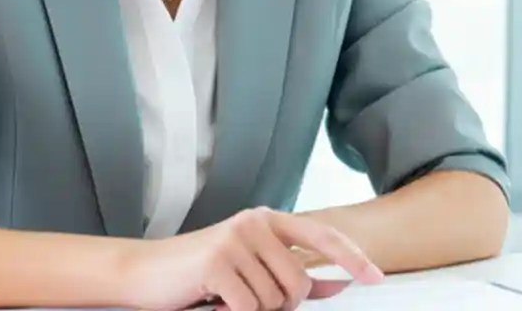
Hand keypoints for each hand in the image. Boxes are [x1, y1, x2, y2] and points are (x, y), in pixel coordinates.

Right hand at [123, 207, 383, 310]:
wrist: (145, 273)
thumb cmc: (201, 274)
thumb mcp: (251, 268)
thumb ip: (295, 273)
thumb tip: (339, 284)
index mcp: (267, 220)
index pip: (322, 236)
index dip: (352, 258)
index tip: (376, 278)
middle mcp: (254, 223)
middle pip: (299, 282)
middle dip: (280, 304)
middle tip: (247, 299)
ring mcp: (236, 239)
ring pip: (276, 299)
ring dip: (254, 310)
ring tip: (226, 297)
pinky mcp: (217, 261)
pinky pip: (250, 307)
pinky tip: (214, 302)